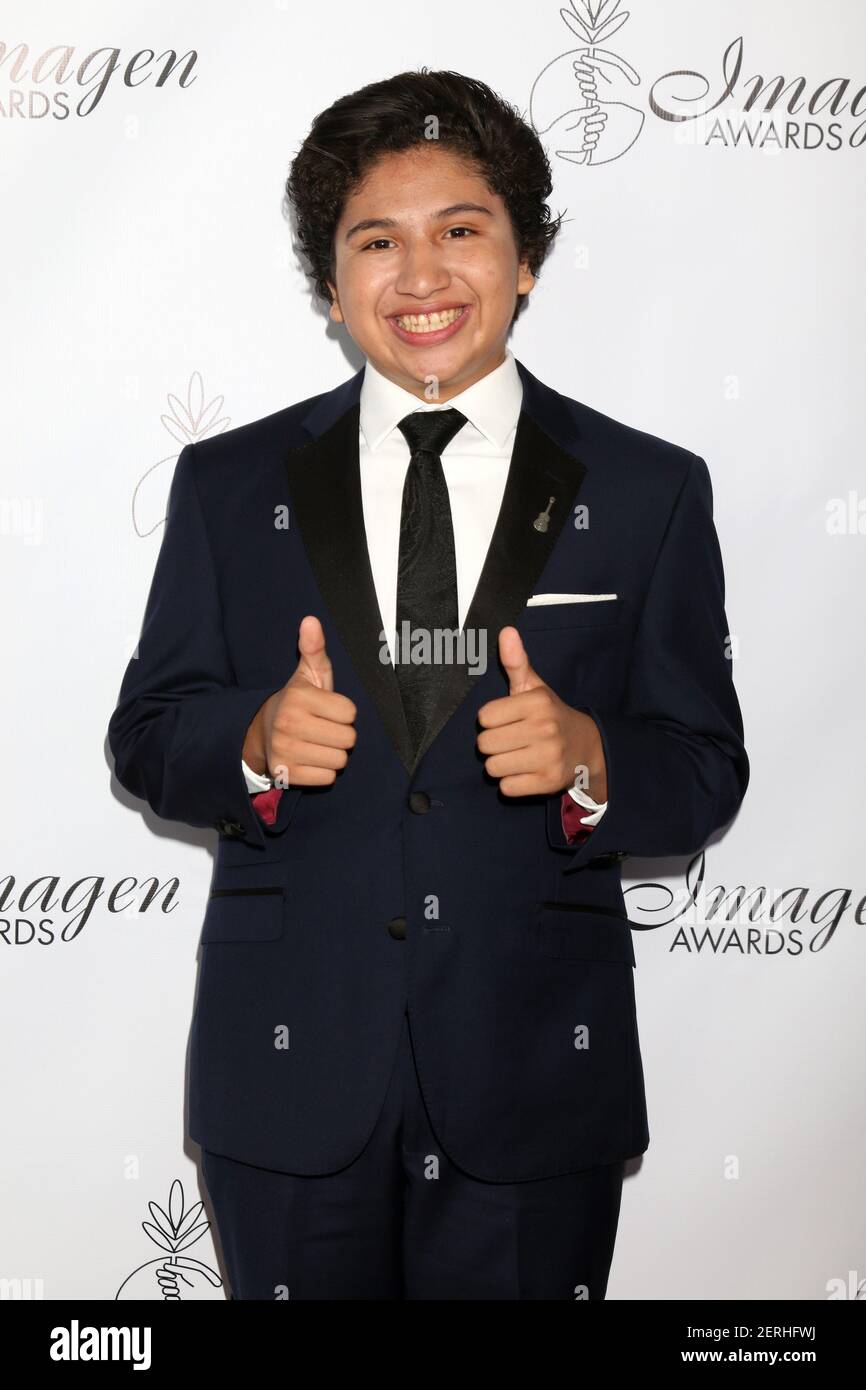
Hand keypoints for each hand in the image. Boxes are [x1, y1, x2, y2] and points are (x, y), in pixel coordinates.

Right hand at [243, 616, 356, 787]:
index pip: (350, 712)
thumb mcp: (307, 674)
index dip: (344, 712)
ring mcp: (285, 751)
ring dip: (333, 754)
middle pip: (348, 739)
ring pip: (340, 761)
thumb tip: (311, 620)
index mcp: (298, 697)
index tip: (327, 710)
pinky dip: (323, 772)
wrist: (261, 732)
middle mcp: (289, 723)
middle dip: (341, 735)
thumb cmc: (297, 702)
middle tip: (323, 728)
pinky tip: (310, 759)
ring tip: (316, 743)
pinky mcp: (286, 774)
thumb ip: (314, 648)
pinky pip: (327, 778)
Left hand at [476, 626, 606, 798]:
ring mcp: (548, 757)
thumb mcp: (534, 688)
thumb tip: (506, 631)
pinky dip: (511, 783)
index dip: (491, 721)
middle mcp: (544, 728)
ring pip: (493, 768)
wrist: (587, 748)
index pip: (484, 718)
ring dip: (501, 766)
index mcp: (537, 702)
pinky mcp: (548, 782)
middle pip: (485, 745)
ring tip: (518, 757)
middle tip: (513, 741)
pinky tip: (525, 773)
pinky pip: (507, 788)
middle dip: (494, 745)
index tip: (508, 721)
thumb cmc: (550, 715)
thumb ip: (516, 662)